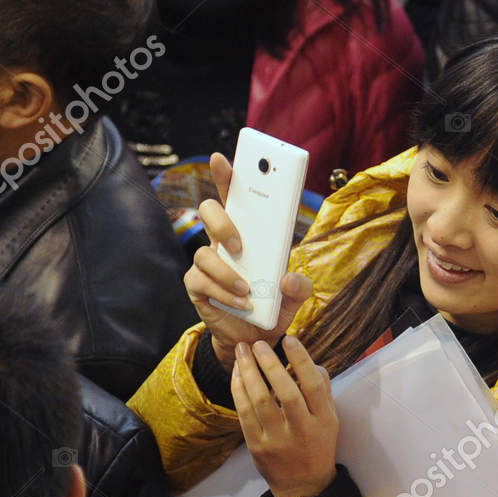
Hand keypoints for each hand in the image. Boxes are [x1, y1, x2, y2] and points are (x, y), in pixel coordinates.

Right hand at [183, 152, 313, 370]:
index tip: (222, 157)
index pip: (233, 198)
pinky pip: (203, 280)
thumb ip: (300, 286)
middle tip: (241, 244)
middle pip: (209, 212)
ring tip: (249, 290)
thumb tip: (288, 279)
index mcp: (247, 234)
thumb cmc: (272, 307)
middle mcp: (222, 243)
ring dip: (229, 272)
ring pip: (205, 251)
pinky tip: (242, 303)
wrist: (256, 339)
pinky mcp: (197, 285)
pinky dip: (225, 292)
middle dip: (223, 221)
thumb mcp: (296, 297)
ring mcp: (207, 263)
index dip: (226, 176)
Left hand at [231, 335, 338, 496]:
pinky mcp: (257, 447)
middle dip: (270, 364)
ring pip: (261, 402)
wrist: (303, 485)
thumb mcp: (330, 420)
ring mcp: (277, 440)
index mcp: (323, 420)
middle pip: (286, 392)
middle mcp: (301, 430)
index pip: (314, 385)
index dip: (301, 360)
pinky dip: (239, 391)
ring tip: (242, 352)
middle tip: (259, 344)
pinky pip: (244, 414)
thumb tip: (310, 362)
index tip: (289, 339)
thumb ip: (323, 391)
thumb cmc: (318, 446)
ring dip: (249, 373)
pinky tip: (236, 374)